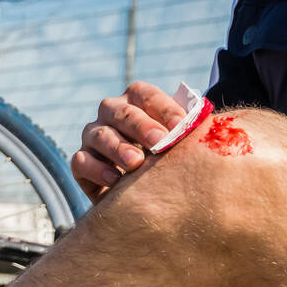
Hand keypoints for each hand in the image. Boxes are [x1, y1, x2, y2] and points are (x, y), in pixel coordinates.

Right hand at [70, 81, 186, 201]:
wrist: (141, 192)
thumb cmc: (164, 159)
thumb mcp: (177, 143)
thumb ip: (186, 130)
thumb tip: (205, 123)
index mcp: (135, 101)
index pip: (145, 95)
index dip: (164, 109)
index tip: (182, 127)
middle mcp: (110, 114)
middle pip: (121, 112)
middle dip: (142, 126)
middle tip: (160, 142)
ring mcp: (92, 137)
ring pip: (100, 135)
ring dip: (118, 148)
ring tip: (136, 163)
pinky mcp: (80, 162)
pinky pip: (82, 161)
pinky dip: (97, 169)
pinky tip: (116, 180)